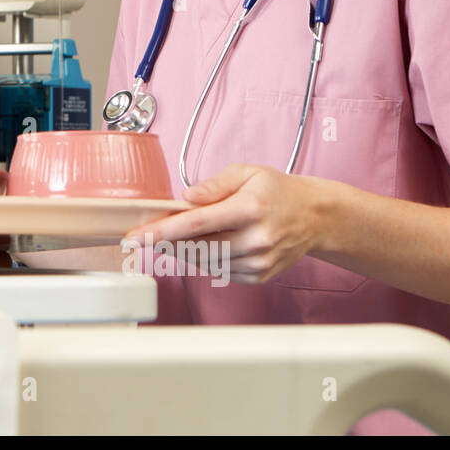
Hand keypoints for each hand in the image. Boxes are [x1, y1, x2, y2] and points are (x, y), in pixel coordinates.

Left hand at [124, 164, 335, 283]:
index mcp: (250, 208)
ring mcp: (259, 262)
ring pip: (204, 262)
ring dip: (182, 251)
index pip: (196, 224)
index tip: (136, 236)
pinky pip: (218, 271)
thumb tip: (186, 197)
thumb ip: (213, 184)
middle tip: (142, 235)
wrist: (314, 217)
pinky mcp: (259, 276)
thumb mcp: (246, 173)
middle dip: (164, 243)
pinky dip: (204, 259)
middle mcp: (256, 239)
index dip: (162, 231)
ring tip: (174, 236)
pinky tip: (205, 244)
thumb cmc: (277, 191)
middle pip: (196, 247)